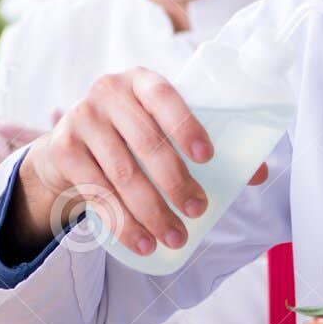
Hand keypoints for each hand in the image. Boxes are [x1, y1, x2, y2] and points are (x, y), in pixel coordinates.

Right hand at [4, 67, 267, 261]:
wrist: (69, 145)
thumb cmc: (132, 135)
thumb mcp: (162, 128)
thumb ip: (204, 145)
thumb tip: (260, 173)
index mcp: (142, 81)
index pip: (166, 97)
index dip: (186, 125)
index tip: (206, 158)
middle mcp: (108, 92)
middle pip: (146, 143)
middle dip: (175, 183)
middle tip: (198, 212)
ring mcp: (81, 118)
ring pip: (121, 174)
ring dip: (150, 213)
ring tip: (174, 238)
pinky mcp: (62, 149)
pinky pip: (96, 192)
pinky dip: (121, 223)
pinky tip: (141, 242)